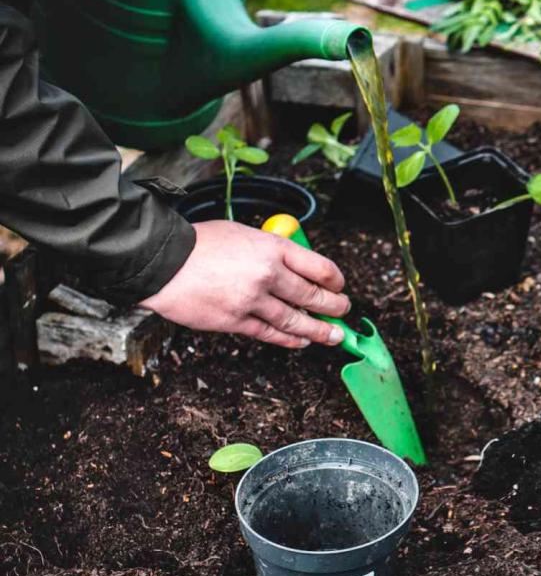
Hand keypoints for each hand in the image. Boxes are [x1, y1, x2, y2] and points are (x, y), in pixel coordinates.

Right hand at [140, 221, 349, 348]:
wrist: (163, 262)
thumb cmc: (199, 244)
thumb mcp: (243, 234)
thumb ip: (270, 249)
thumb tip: (294, 265)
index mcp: (272, 247)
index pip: (319, 266)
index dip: (335, 280)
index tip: (339, 286)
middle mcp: (267, 274)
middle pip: (313, 295)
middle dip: (334, 306)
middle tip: (344, 311)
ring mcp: (252, 300)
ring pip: (295, 320)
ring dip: (319, 330)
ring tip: (334, 335)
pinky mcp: (236, 321)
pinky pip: (270, 334)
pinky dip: (290, 339)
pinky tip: (301, 341)